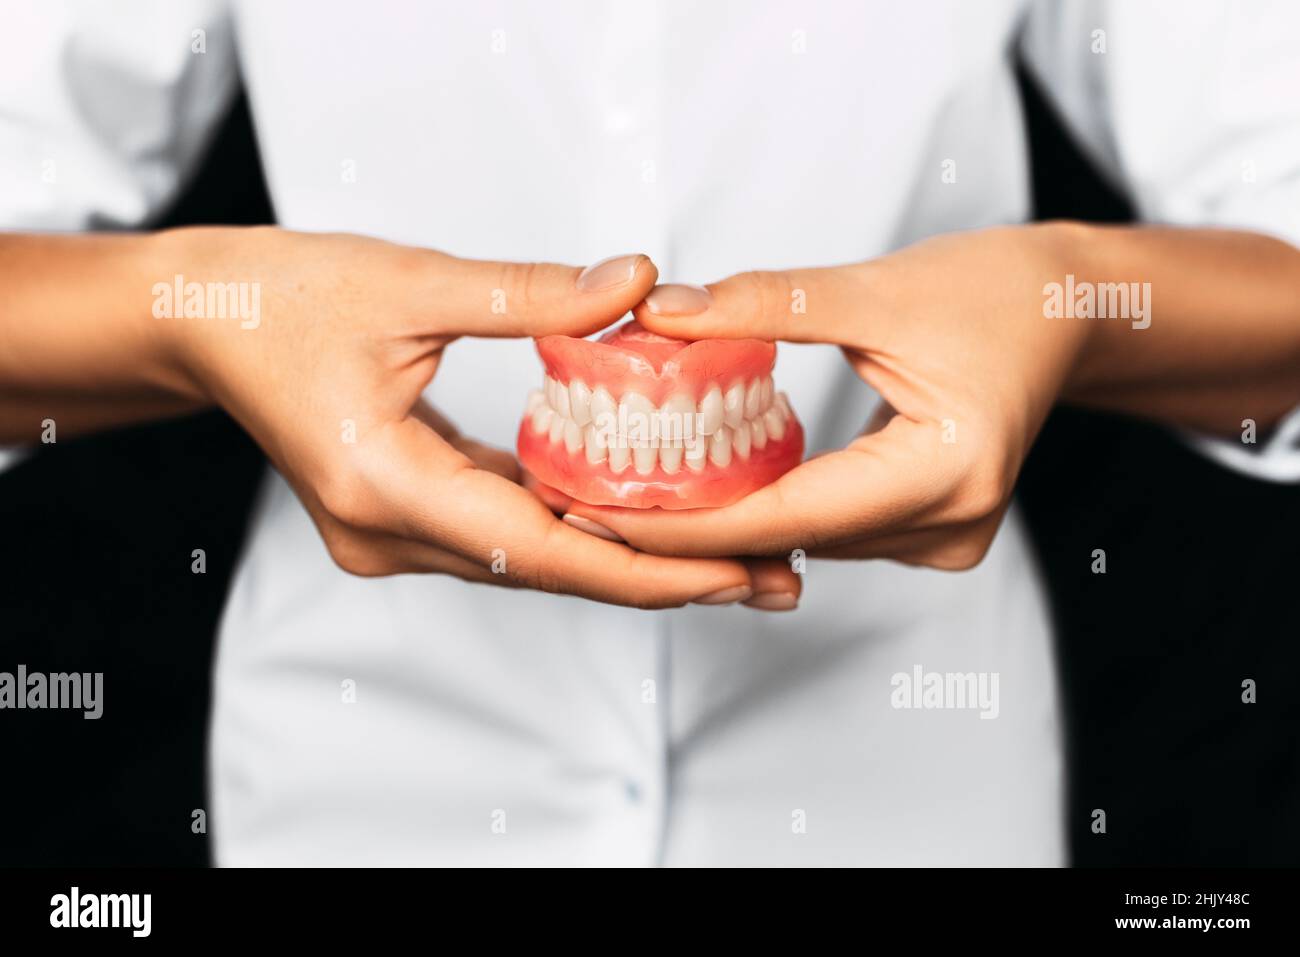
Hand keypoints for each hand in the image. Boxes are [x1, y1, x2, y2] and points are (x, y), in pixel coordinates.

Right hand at [155, 227, 797, 606]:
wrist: (200, 322)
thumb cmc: (279, 299)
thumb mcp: (409, 282)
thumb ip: (532, 293)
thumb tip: (641, 283)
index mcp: (383, 487)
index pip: (541, 549)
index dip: (647, 567)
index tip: (738, 571)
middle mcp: (388, 533)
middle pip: (551, 569)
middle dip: (663, 573)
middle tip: (773, 576)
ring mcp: (393, 534)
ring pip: (533, 557)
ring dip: (629, 554)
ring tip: (735, 554)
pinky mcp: (404, 515)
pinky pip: (507, 528)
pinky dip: (577, 523)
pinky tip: (646, 516)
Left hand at [562, 224, 1091, 569]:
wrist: (1068, 311)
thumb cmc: (994, 291)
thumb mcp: (875, 289)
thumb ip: (766, 306)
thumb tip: (662, 312)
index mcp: (946, 472)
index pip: (785, 516)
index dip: (683, 523)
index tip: (596, 514)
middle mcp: (950, 525)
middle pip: (788, 538)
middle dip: (687, 524)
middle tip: (586, 500)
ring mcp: (945, 539)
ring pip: (805, 540)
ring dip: (725, 518)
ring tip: (627, 490)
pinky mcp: (932, 532)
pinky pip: (829, 529)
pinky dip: (771, 507)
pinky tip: (710, 485)